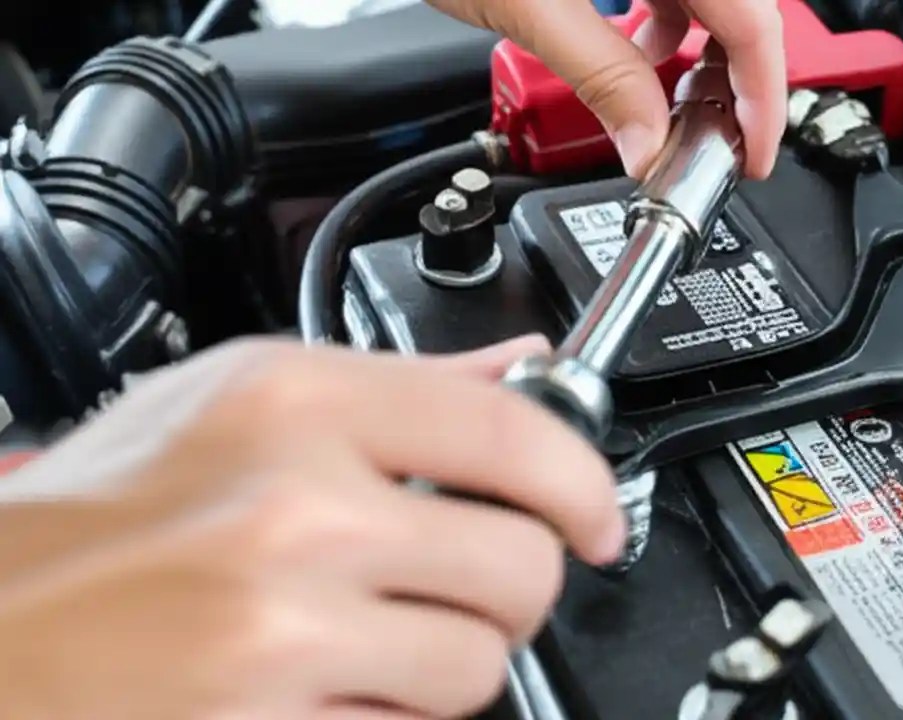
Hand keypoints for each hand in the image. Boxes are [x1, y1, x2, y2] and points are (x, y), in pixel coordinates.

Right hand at [0, 336, 623, 719]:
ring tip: (377, 635)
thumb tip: (519, 371)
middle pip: (519, 564)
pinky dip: (390, 714)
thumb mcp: (233, 404)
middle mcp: (294, 511)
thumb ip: (396, 385)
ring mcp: (281, 631)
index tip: (596, 515)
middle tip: (471, 582)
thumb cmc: (93, 517)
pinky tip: (330, 681)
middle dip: (513, 586)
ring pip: (478, 665)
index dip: (582, 480)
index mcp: (291, 405)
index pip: (509, 430)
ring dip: (450, 659)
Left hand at [428, 0, 786, 178]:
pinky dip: (667, 16)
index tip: (753, 152)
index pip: (754, 22)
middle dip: (735, 81)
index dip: (764, 96)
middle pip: (743, 9)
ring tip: (673, 104)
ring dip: (701, 50)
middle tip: (718, 142)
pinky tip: (638, 45)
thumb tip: (649, 142)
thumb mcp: (529, 5)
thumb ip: (601, 75)